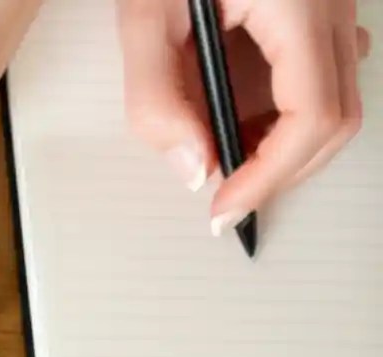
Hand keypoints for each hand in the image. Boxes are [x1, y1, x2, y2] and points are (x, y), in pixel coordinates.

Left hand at [118, 0, 370, 235]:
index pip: (313, 116)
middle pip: (338, 118)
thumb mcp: (145, 16)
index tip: (224, 206)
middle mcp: (333, 4)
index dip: (270, 175)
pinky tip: (243, 116)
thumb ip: (159, 96)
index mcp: (298, 5)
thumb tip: (192, 168)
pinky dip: (291, 110)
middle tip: (225, 195)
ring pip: (340, 99)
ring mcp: (337, 2)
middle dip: (282, 170)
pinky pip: (328, 71)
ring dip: (287, 143)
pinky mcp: (324, 2)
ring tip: (227, 157)